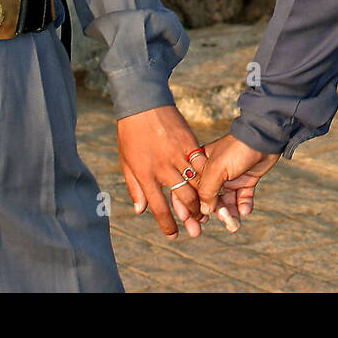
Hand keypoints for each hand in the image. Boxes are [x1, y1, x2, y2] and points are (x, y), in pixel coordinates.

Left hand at [116, 105, 207, 238]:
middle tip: (196, 225)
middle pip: (183, 198)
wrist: (142, 103)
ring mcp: (178, 154)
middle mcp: (163, 167)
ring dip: (204, 198)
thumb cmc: (130, 133)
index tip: (174, 235)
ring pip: (197, 182)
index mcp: (145, 174)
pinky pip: (202, 163)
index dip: (168, 225)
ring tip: (206, 208)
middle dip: (192, 215)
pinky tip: (212, 183)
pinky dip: (208, 175)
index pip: (158, 207)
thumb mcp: (126, 162)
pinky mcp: (189, 142)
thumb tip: (140, 210)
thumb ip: (134, 188)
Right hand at [195, 134, 279, 231]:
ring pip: (227, 202)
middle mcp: (214, 174)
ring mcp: (231, 178)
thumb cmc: (236, 149)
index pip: (190, 190)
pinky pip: (242, 198)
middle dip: (214, 214)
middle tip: (222, 223)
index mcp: (201, 167)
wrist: (264, 138)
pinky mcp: (246, 180)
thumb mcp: (217, 169)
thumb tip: (204, 211)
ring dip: (230, 214)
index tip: (192, 223)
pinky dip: (243, 206)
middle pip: (209, 200)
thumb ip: (207, 190)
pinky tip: (245, 210)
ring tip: (235, 225)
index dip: (189, 207)